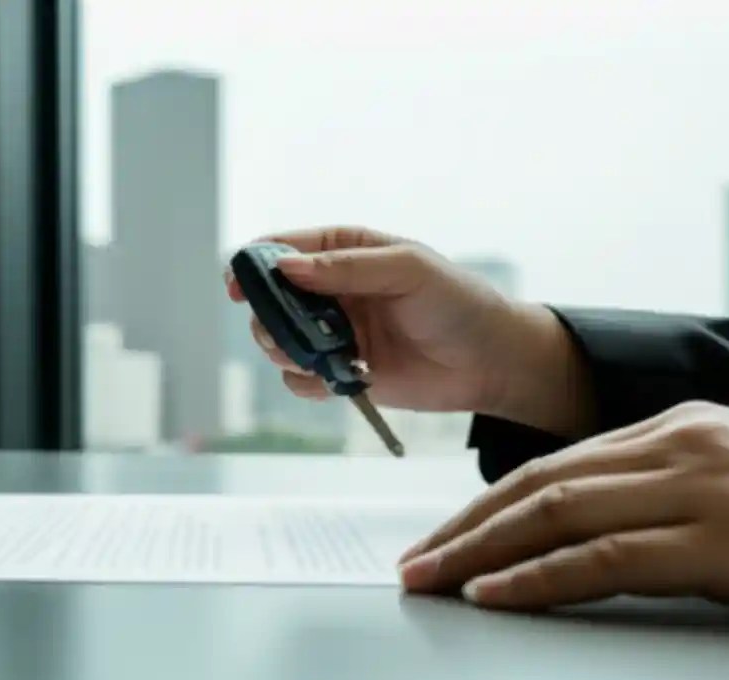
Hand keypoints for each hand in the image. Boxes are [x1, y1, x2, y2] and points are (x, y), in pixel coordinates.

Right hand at [224, 226, 593, 437]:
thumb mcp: (408, 270)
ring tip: (322, 356)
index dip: (254, 264)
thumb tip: (288, 268)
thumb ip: (346, 266)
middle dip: (269, 315)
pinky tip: (340, 378)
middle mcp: (331, 290)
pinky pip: (298, 379)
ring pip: (276, 340)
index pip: (283, 249)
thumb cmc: (458, 303)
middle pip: (270, 299)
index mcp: (345, 250)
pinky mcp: (339, 372)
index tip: (238, 282)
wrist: (490, 363)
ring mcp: (333, 332)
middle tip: (287, 330)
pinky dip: (308, 380)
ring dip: (287, 349)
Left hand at [397, 401, 728, 611]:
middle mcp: (675, 448)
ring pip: (556, 514)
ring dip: (481, 552)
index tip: (442, 537)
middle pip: (537, 486)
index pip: (551, 467)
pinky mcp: (721, 540)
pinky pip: (606, 558)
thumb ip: (662, 489)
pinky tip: (497, 595)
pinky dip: (541, 577)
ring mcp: (698, 489)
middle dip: (464, 529)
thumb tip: (586, 523)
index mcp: (674, 431)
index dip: (485, 504)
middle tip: (414, 563)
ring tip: (432, 581)